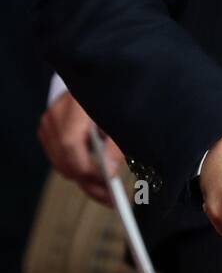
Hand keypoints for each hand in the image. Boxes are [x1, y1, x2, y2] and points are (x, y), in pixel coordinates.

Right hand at [37, 92, 124, 206]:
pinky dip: (77, 168)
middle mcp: (55, 113)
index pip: (71, 144)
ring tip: (108, 192)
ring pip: (61, 164)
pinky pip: (60, 159)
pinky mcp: (48, 129)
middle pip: (64, 160)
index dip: (89, 168)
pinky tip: (97, 175)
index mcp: (75, 103)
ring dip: (84, 179)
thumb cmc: (115, 96)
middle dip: (89, 182)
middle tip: (113, 198)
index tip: (110, 183)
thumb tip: (110, 172)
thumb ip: (116, 145)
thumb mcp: (122, 117)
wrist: (100, 74)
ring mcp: (48, 121)